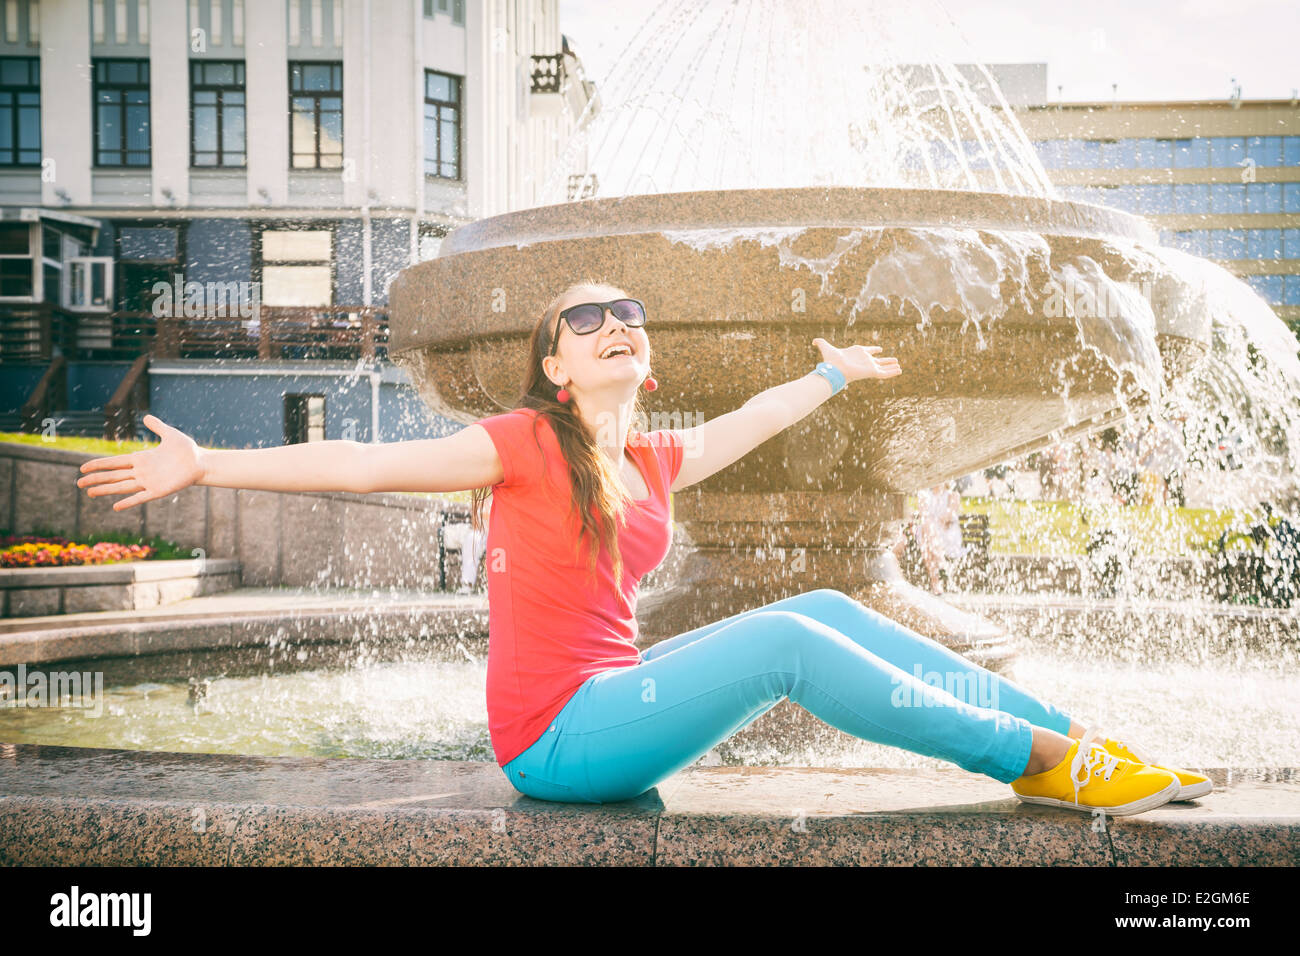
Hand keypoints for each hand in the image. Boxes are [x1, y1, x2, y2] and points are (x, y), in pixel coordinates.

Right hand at [76, 414, 205, 510]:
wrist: (201, 463)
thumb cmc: (187, 450)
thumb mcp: (170, 434)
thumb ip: (157, 426)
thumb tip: (146, 417)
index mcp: (141, 458)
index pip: (115, 462)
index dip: (99, 465)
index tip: (83, 467)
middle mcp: (141, 471)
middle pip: (113, 476)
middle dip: (96, 479)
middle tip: (79, 483)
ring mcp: (148, 482)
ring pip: (122, 487)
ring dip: (106, 490)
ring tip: (90, 493)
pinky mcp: (158, 491)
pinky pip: (140, 498)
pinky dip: (128, 502)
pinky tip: (116, 506)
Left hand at [813, 338, 901, 383]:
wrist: (835, 369)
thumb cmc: (831, 359)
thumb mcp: (826, 347)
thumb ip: (820, 342)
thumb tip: (812, 341)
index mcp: (858, 354)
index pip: (868, 352)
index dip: (874, 350)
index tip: (879, 349)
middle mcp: (865, 361)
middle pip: (878, 361)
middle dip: (886, 360)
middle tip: (895, 360)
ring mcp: (869, 367)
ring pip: (883, 367)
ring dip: (892, 367)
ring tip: (900, 366)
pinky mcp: (872, 372)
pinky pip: (884, 373)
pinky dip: (892, 372)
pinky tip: (899, 371)